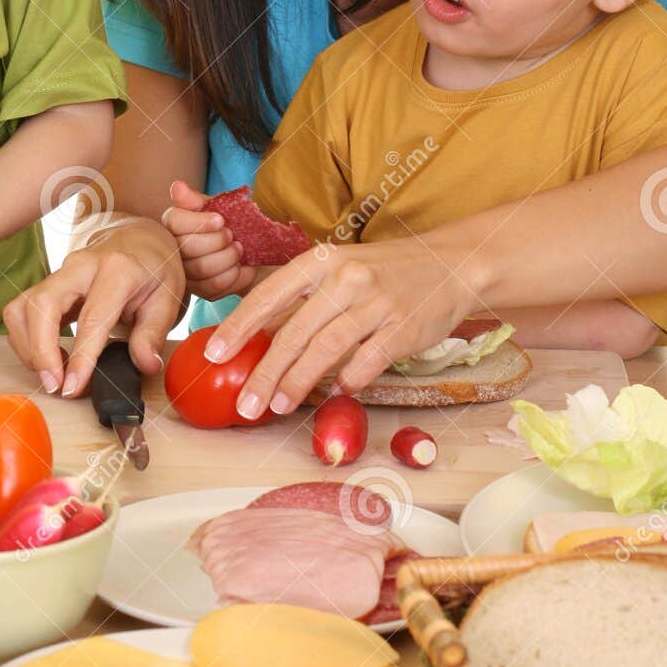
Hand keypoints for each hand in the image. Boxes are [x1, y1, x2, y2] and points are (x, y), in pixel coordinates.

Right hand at [4, 218, 185, 396]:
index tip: (74, 387)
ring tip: (54, 374)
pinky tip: (51, 356)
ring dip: (29, 347)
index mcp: (118, 269)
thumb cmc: (155, 269)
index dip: (81, 356)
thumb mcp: (168, 299)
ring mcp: (59, 272)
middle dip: (40, 351)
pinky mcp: (47, 284)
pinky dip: (26, 340)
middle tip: (56, 386)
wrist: (140, 238)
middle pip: (42, 305)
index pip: (92, 316)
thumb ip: (153, 333)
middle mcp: (81, 266)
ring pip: (22, 307)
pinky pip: (21, 311)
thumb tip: (145, 364)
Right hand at [161, 179, 256, 300]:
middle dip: (217, 241)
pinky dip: (235, 275)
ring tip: (240, 249)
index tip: (221, 220)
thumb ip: (194, 199)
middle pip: (188, 248)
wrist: (247, 245)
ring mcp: (187, 274)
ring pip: (203, 269)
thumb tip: (177, 186)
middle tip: (233, 235)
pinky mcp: (201, 292)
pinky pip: (215, 287)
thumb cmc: (227, 222)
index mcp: (173, 225)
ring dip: (228, 257)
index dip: (199, 222)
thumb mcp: (214, 205)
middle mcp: (174, 251)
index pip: (174, 223)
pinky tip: (243, 266)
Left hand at [203, 237, 478, 416]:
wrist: (451, 264)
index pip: (269, 295)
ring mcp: (376, 302)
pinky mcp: (404, 327)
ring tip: (278, 406)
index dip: (239, 326)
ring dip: (298, 382)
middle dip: (265, 372)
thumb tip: (257, 337)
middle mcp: (346, 278)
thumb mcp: (339, 270)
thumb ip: (302, 300)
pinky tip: (338, 391)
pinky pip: (368, 360)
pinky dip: (349, 379)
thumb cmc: (385, 271)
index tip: (214, 353)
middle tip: (245, 404)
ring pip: (326, 349)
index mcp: (322, 261)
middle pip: (294, 332)